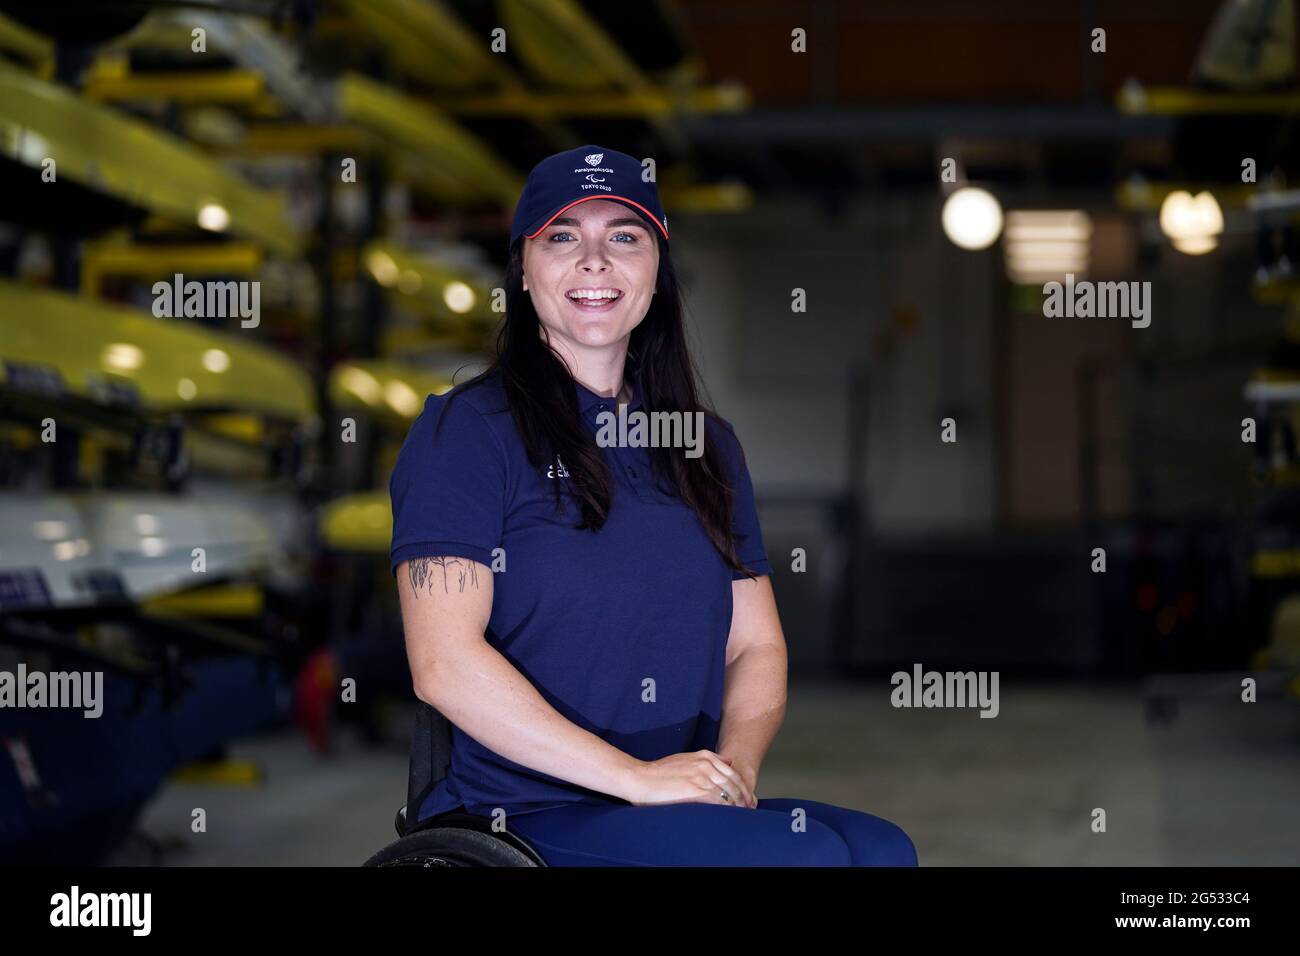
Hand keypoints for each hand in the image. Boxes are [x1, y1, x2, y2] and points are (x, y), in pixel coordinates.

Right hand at [625, 750, 756, 807]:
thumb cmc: (658, 772)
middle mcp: (706, 765)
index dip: (742, 787)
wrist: (640, 778)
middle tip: (748, 809)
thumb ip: (707, 759)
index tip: (746, 798)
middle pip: (734, 783)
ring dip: (738, 805)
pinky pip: (720, 802)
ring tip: (741, 815)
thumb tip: (727, 762)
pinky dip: (728, 810)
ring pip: (730, 793)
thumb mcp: (685, 758)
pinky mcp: (697, 791)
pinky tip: (729, 817)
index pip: (732, 772)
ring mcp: (702, 777)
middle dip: (744, 797)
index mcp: (704, 756)